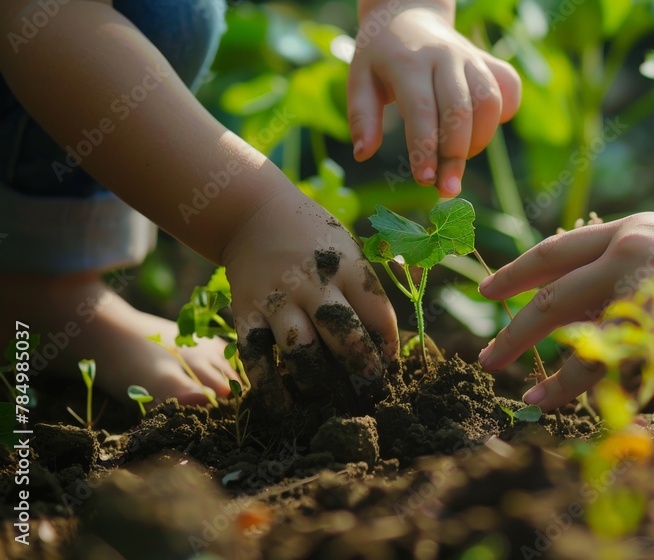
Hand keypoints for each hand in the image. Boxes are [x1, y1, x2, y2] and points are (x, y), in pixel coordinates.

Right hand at [221, 190, 398, 410]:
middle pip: (343, 333)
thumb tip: (389, 344)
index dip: (388, 346)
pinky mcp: (246, 313)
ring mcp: (277, 299)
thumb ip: (370, 290)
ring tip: (333, 401)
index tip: (389, 366)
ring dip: (319, 381)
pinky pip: (256, 357)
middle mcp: (313, 283)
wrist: (255, 215)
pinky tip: (285, 408)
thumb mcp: (351, 250)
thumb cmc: (315, 241)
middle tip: (370, 391)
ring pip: (301, 350)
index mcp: (347, 266)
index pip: (378, 313)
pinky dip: (269, 388)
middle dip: (361, 368)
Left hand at [348, 3, 520, 197]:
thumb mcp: (359, 79)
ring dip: (478, 142)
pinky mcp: (489, 62)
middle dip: (455, 156)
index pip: (422, 110)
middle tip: (445, 188)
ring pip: (488, 104)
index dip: (425, 149)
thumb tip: (363, 154)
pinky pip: (507, 91)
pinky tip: (479, 133)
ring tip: (456, 160)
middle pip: (459, 112)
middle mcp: (444, 56)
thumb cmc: (381, 57)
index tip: (424, 180)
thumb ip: (361, 116)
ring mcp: (471, 58)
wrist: (409, 17)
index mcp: (408, 61)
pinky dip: (501, 117)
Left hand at [476, 213, 653, 410]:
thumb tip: (595, 292)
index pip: (556, 249)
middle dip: (510, 321)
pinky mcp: (653, 324)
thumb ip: (633, 264)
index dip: (517, 271)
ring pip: (562, 323)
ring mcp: (636, 286)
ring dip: (525, 350)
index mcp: (628, 230)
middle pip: (548, 288)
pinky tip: (545, 397)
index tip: (487, 290)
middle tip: (486, 351)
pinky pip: (597, 359)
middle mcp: (623, 251)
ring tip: (502, 378)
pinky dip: (566, 383)